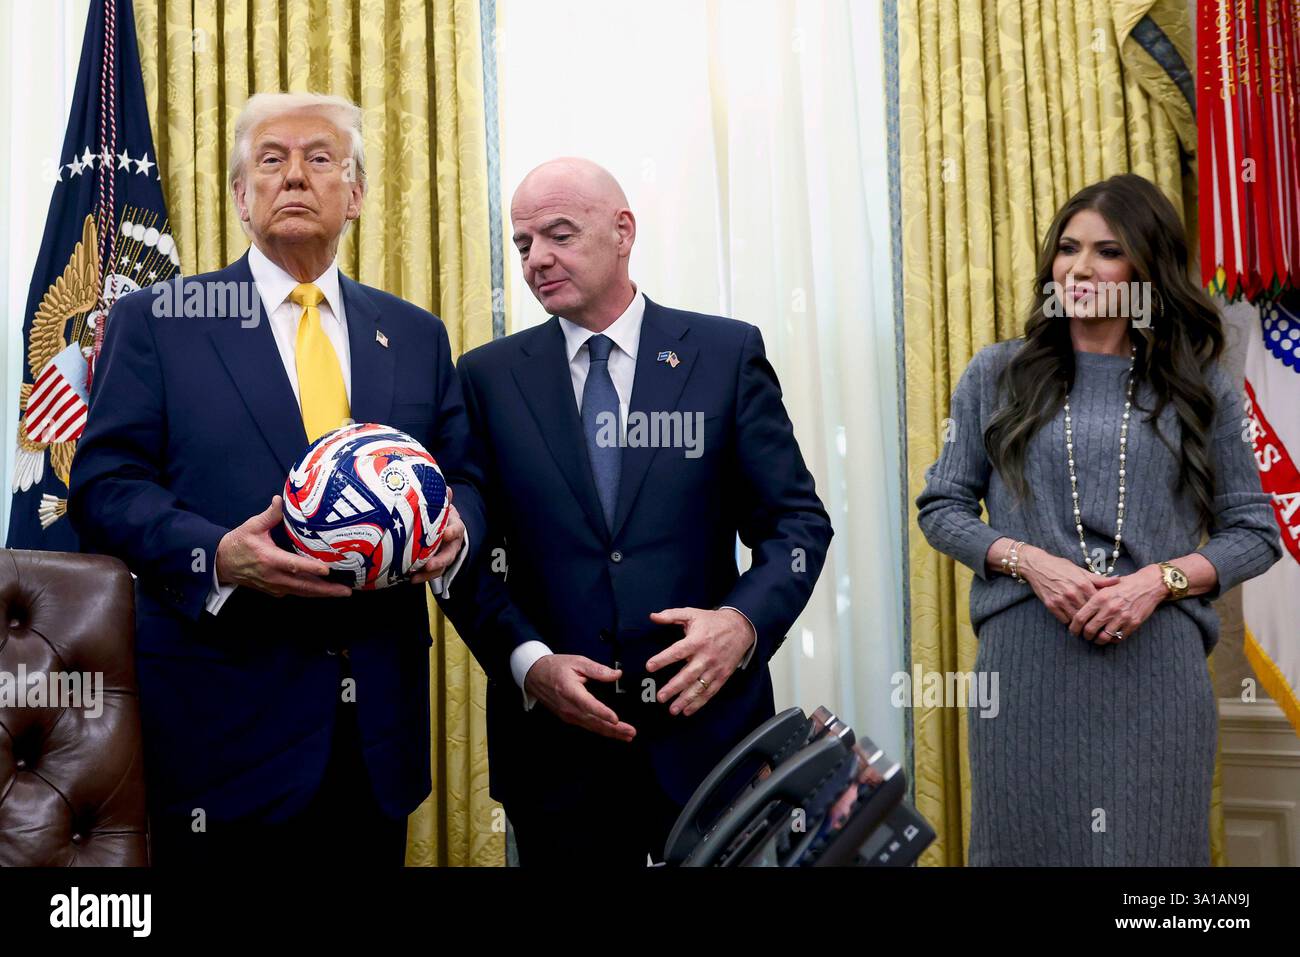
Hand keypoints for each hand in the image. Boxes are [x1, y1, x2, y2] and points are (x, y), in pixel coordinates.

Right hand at [215, 496, 351, 598]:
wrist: (222, 563)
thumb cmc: (238, 543)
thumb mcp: (252, 526)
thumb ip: (269, 515)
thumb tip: (281, 499)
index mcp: (269, 559)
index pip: (293, 565)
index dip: (310, 568)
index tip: (327, 569)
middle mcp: (274, 576)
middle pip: (303, 586)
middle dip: (326, 590)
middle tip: (346, 590)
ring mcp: (275, 586)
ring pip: (302, 592)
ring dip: (322, 594)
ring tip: (342, 592)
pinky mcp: (275, 590)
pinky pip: (296, 593)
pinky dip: (311, 592)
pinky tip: (325, 589)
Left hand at [410, 491, 464, 584]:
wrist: (443, 527)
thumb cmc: (441, 515)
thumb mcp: (442, 505)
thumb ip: (442, 499)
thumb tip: (446, 489)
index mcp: (455, 527)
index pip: (458, 529)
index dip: (453, 532)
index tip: (445, 534)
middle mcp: (452, 544)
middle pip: (450, 554)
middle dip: (440, 560)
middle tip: (429, 565)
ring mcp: (444, 555)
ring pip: (441, 567)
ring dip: (429, 574)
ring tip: (415, 577)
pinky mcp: (435, 564)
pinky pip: (430, 573)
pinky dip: (421, 577)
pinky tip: (409, 578)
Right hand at [523, 654, 636, 741]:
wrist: (535, 675)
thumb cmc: (556, 667)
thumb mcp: (577, 662)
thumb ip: (597, 669)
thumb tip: (616, 674)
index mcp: (570, 691)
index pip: (588, 705)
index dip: (602, 713)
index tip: (615, 719)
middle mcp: (568, 707)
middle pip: (593, 721)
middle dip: (614, 729)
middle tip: (631, 732)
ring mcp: (568, 714)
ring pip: (591, 727)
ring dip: (610, 733)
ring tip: (627, 736)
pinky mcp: (568, 717)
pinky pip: (587, 726)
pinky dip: (601, 730)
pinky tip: (612, 733)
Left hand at [646, 607, 754, 716]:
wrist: (741, 627)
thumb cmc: (712, 621)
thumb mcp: (692, 613)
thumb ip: (671, 615)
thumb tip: (653, 617)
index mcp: (697, 640)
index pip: (677, 652)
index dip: (663, 659)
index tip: (649, 667)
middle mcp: (706, 656)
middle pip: (688, 675)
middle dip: (673, 687)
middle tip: (660, 697)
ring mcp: (715, 668)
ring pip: (699, 687)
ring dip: (685, 699)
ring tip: (673, 709)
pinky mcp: (722, 676)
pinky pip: (710, 692)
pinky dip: (699, 703)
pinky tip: (687, 711)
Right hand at [1017, 545, 1117, 623]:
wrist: (1037, 566)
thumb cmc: (1060, 567)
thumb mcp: (1080, 570)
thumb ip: (1099, 579)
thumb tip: (1118, 580)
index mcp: (1083, 584)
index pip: (1098, 602)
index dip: (1103, 609)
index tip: (1106, 613)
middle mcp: (1073, 593)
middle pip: (1088, 612)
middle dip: (1094, 618)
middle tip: (1098, 623)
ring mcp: (1061, 600)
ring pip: (1077, 618)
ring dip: (1082, 622)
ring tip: (1087, 625)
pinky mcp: (1051, 605)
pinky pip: (1064, 619)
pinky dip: (1069, 621)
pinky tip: (1073, 620)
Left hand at [1069, 564, 1167, 644]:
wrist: (1148, 585)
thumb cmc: (1125, 585)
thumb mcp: (1106, 586)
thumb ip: (1092, 595)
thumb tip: (1076, 604)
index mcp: (1100, 598)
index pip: (1080, 618)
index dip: (1074, 627)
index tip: (1073, 630)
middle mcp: (1109, 608)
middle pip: (1089, 630)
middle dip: (1085, 635)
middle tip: (1085, 635)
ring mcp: (1122, 617)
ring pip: (1103, 637)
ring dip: (1098, 640)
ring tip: (1096, 638)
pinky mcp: (1132, 624)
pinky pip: (1118, 638)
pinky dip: (1112, 640)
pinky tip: (1110, 636)